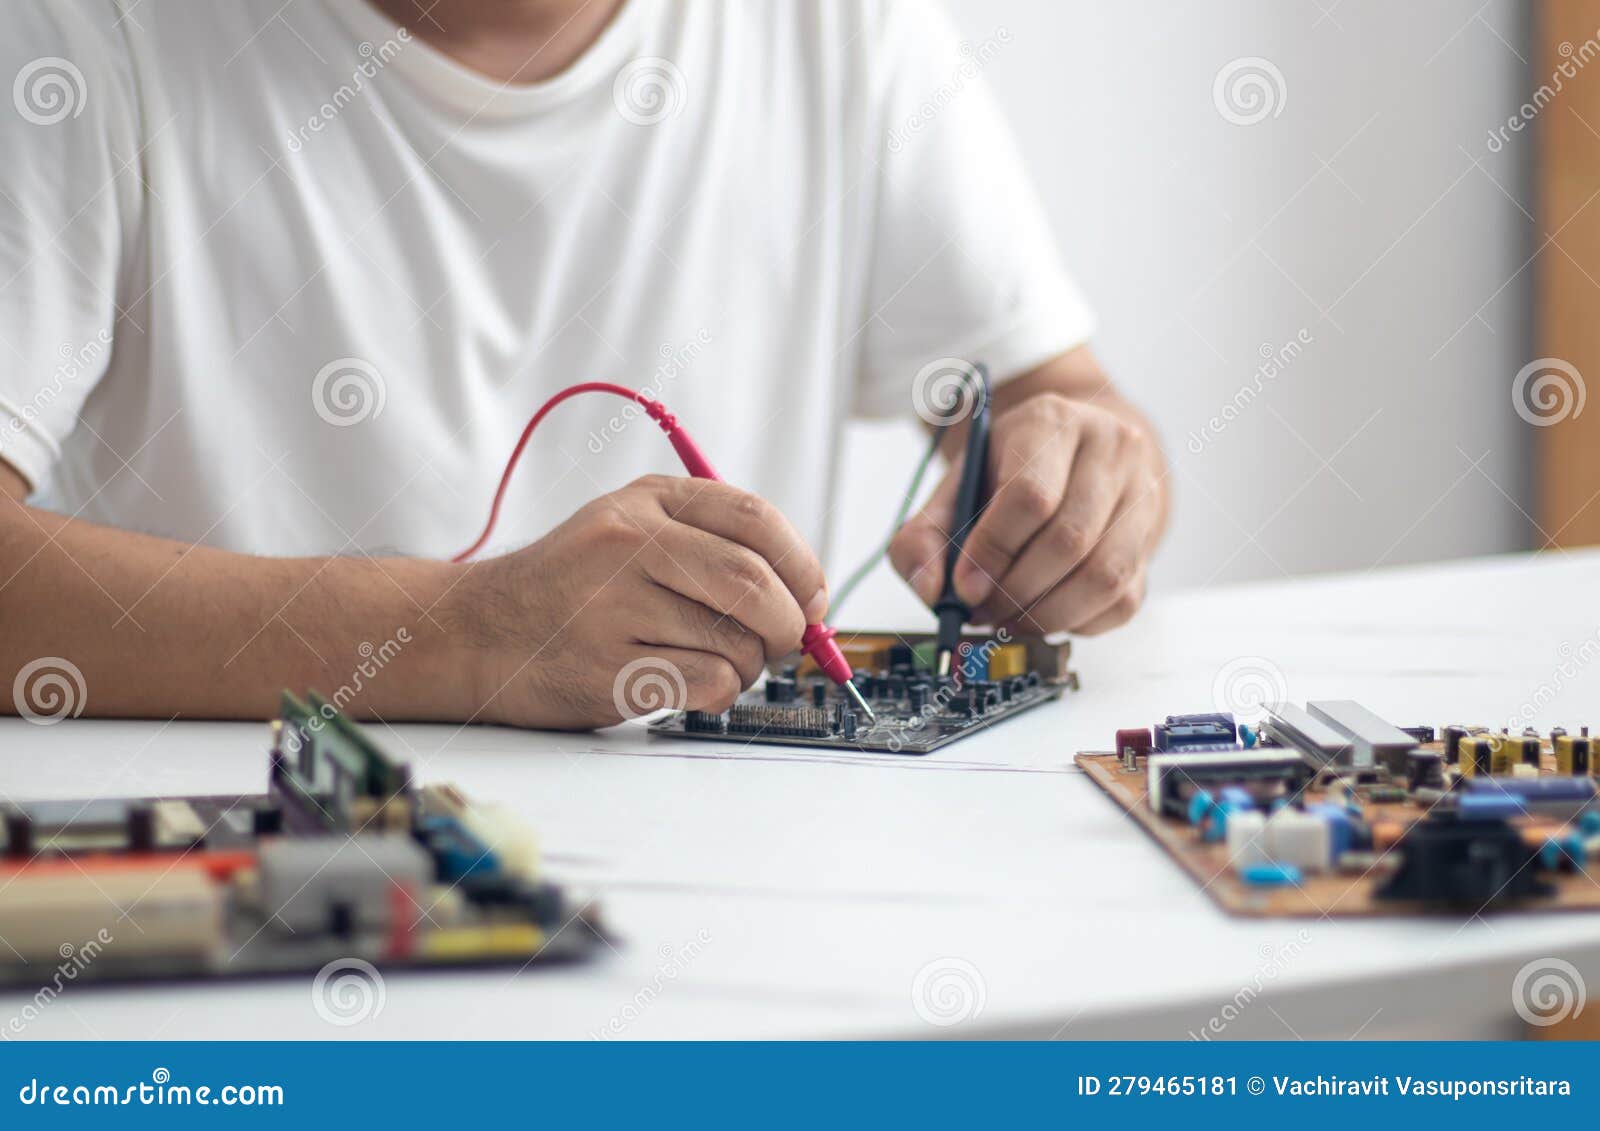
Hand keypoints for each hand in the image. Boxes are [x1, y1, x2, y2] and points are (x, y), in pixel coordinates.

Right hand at [456, 475, 827, 728]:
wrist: (475, 633)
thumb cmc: (570, 589)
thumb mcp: (629, 531)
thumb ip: (711, 546)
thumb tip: (808, 595)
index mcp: (647, 502)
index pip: (756, 520)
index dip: (802, 565)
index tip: (813, 598)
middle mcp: (629, 543)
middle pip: (755, 583)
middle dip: (789, 624)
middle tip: (786, 642)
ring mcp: (614, 605)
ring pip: (737, 642)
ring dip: (748, 665)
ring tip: (715, 661)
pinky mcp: (608, 667)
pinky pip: (708, 683)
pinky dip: (720, 693)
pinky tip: (690, 684)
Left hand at [889, 393, 1163, 635]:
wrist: (1073, 458)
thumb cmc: (1008, 474)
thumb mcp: (958, 486)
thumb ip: (924, 536)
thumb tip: (930, 590)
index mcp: (1053, 422)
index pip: (1030, 495)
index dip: (993, 551)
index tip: (964, 588)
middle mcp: (1111, 450)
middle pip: (1069, 540)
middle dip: (1016, 592)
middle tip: (982, 613)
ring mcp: (1142, 495)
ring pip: (1104, 576)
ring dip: (1047, 615)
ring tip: (1008, 620)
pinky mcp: (1151, 542)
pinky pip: (1122, 601)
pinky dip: (1077, 622)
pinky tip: (1044, 614)